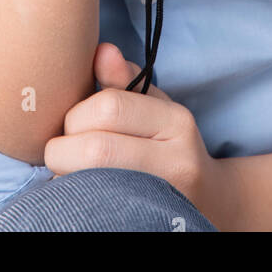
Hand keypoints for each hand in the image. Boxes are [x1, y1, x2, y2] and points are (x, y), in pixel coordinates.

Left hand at [43, 42, 230, 228]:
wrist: (209, 201)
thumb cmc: (167, 144)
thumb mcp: (153, 106)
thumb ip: (122, 79)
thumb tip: (101, 50)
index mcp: (175, 121)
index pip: (109, 106)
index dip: (76, 116)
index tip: (72, 126)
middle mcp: (178, 160)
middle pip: (97, 148)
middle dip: (65, 150)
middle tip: (63, 153)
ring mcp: (166, 197)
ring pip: (94, 183)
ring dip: (67, 176)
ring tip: (69, 173)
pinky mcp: (151, 221)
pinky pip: (99, 209)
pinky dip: (77, 199)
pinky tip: (81, 193)